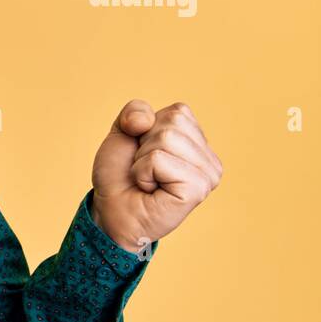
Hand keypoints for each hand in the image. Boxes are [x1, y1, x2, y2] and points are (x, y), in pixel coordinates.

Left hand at [90, 100, 222, 253]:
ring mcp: (208, 175)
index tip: (144, 154)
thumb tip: (146, 119)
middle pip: (173, 122)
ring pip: (167, 138)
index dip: (148, 129)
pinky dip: (142, 171)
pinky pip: (158, 159)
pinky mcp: (197, 189)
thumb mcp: (122, 132)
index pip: (178, 111)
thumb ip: (135, 111)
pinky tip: (149, 189)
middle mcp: (209, 158)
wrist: (111, 210)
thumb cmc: (120, 175)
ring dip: (142, 159)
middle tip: (144, 169)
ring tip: (147, 180)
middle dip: (145, 144)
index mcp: (199, 142)